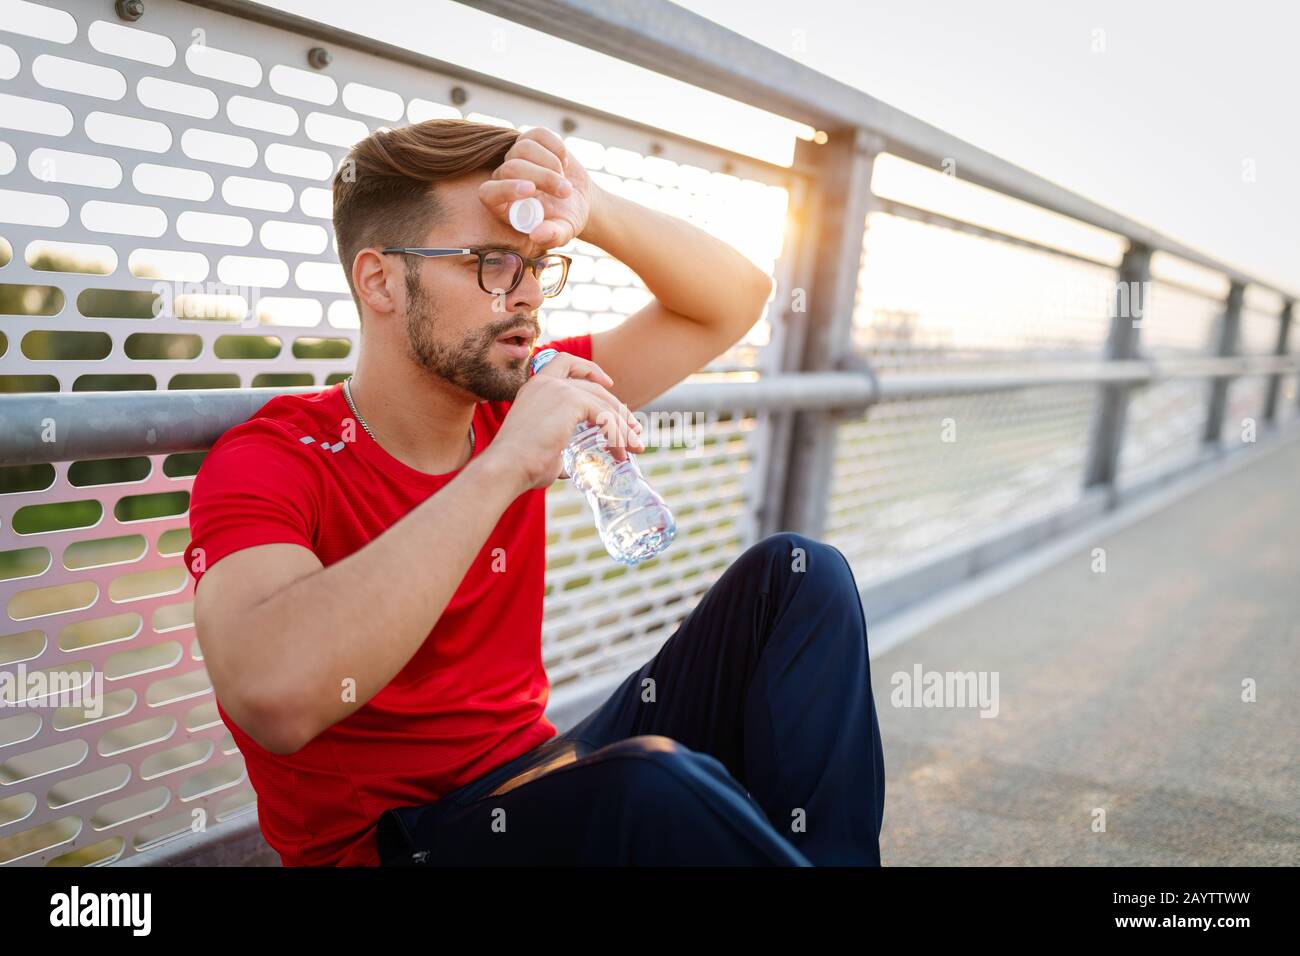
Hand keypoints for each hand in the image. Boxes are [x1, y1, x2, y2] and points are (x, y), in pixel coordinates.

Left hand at [478, 126, 598, 247]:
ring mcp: (516, 155)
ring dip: (552, 164)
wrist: (578, 198)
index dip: (505, 188)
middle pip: (511, 167)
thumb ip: (552, 236)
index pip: (488, 192)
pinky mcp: (531, 139)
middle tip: (566, 192)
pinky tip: (564, 163)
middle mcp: (504, 178)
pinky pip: (539, 134)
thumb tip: (538, 235)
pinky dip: (557, 147)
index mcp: (503, 205)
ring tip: (565, 182)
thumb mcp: (563, 231)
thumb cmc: (565, 218)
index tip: (532, 190)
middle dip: (543, 177)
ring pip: (524, 147)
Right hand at [484, 353, 644, 493]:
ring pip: (603, 402)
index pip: (565, 364)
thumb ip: (559, 449)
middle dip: (618, 410)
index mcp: (535, 388)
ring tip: (634, 448)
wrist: (506, 467)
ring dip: (623, 425)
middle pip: (594, 387)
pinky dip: (617, 433)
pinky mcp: (570, 400)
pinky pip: (604, 415)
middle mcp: (545, 382)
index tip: (609, 383)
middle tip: (634, 431)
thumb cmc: (520, 466)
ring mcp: (558, 389)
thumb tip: (572, 466)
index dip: (590, 369)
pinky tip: (620, 451)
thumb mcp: (543, 449)